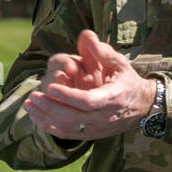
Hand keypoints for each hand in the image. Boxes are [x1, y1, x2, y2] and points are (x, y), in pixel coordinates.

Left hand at [24, 30, 156, 141]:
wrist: (143, 106)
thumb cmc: (128, 80)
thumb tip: (86, 37)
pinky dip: (50, 128)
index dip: (67, 96)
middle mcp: (105, 116)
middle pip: (73, 117)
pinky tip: (36, 117)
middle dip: (50, 107)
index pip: (87, 101)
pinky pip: (68, 135)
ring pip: (68, 129)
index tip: (49, 87)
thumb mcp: (120, 63)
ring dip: (45, 118)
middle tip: (32, 97)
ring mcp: (98, 128)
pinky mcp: (92, 135)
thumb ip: (102, 52)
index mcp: (113, 98)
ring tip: (29, 106)